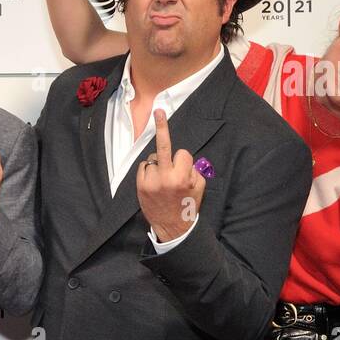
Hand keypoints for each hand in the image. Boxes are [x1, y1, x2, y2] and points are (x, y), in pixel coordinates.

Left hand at [137, 109, 205, 242]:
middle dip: (163, 127)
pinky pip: (144, 167)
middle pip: (164, 145)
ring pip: (154, 158)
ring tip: (162, 180)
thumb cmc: (187, 206)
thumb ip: (194, 171)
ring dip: (158, 165)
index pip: (182, 153)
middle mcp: (165, 177)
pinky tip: (153, 182)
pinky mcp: (140, 186)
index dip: (183, 160)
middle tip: (159, 111)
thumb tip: (187, 160)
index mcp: (182, 177)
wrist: (172, 227)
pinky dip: (148, 171)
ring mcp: (151, 181)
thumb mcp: (199, 188)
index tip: (183, 167)